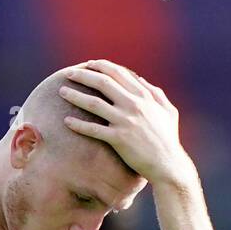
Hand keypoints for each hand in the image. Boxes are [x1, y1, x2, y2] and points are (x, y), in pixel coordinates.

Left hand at [60, 60, 195, 187]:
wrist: (168, 165)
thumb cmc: (168, 139)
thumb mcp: (168, 111)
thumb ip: (155, 93)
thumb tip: (141, 79)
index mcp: (144, 96)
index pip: (118, 72)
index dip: (100, 66)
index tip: (88, 65)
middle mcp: (133, 105)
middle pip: (102, 83)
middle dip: (83, 75)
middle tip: (68, 73)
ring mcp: (125, 121)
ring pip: (94, 103)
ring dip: (75, 95)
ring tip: (62, 91)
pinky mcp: (119, 139)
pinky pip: (93, 130)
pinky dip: (79, 125)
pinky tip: (66, 121)